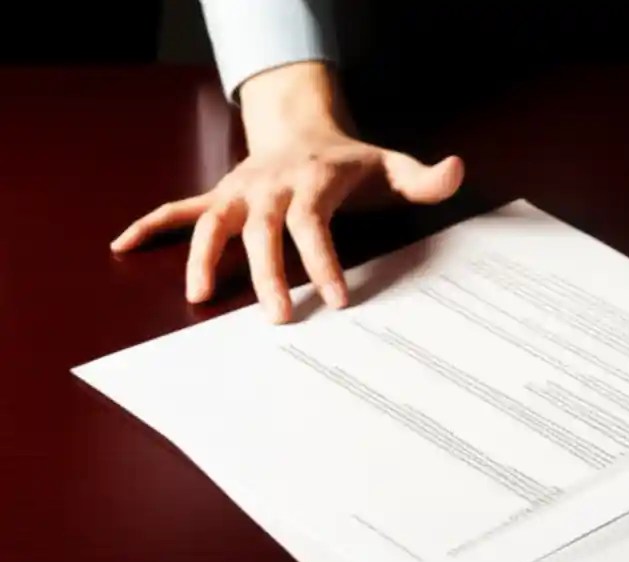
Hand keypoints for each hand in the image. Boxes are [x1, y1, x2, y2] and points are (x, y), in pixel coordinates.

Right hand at [110, 62, 463, 322]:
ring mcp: (239, 191)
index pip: (315, 225)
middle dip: (267, 273)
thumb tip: (457, 170)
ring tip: (198, 299)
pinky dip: (150, 225)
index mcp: (312, 182)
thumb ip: (426, 178)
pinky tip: (122, 246)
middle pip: (262, 230)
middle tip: (279, 318)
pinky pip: (178, 209)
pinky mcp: (219, 197)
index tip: (340, 301)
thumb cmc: (351, 161)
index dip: (326, 261)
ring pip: (213, 222)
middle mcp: (269, 186)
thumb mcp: (393, 165)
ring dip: (202, 257)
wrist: (304, 127)